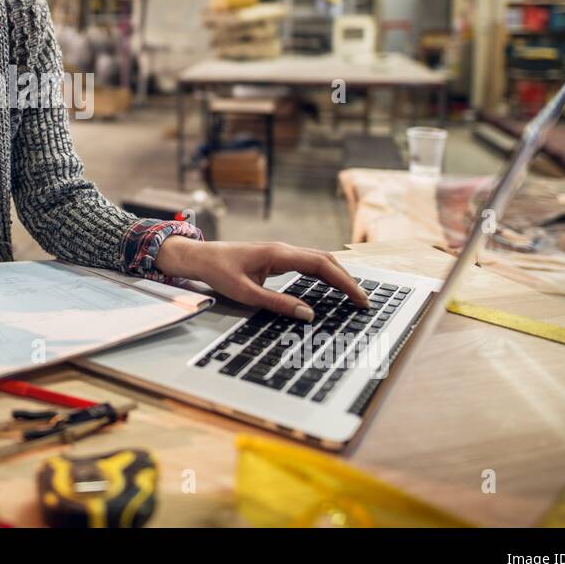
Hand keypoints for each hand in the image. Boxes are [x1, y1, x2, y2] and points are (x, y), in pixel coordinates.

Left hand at [154, 238, 368, 321]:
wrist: (200, 257)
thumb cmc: (219, 272)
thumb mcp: (246, 293)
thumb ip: (277, 304)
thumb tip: (308, 314)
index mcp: (279, 254)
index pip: (322, 265)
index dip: (345, 282)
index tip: (360, 299)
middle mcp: (284, 249)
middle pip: (326, 260)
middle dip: (347, 280)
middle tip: (364, 302)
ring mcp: (282, 252)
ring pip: (319, 260)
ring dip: (338, 276)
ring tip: (353, 296)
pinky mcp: (277, 258)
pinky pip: (308, 264)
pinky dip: (324, 274)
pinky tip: (331, 286)